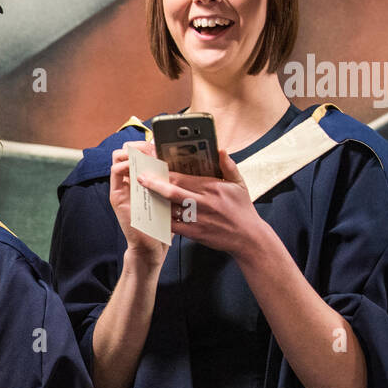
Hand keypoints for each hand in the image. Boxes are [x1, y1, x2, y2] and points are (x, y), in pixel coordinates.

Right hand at [110, 141, 169, 265]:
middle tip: (155, 145)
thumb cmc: (165, 224)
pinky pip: (115, 171)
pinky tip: (140, 167)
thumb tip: (191, 163)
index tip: (164, 139)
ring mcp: (122, 186)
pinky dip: (125, 164)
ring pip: (119, 156)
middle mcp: (131, 179)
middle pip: (130, 149)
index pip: (143, 151)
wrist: (153, 247)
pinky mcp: (117, 195)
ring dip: (133, 151)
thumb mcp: (171, 197)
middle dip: (141, 143)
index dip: (151, 142)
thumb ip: (174, 181)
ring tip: (147, 153)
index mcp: (145, 178)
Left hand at [136, 150, 264, 257]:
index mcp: (211, 188)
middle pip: (172, 191)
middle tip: (140, 177)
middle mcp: (202, 202)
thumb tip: (221, 150)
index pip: (182, 177)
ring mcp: (197, 219)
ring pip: (169, 208)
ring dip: (155, 201)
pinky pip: (173, 226)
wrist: (248, 238)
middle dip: (153, 184)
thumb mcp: (239, 184)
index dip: (165, 172)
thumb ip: (229, 166)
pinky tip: (152, 214)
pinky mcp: (194, 233)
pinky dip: (161, 220)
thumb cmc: (242, 209)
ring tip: (141, 194)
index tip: (154, 166)